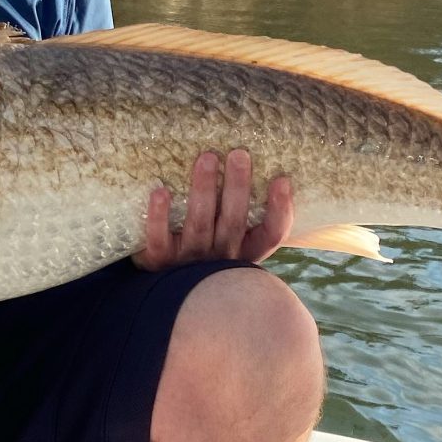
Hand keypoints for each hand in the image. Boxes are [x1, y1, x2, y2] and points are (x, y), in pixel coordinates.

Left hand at [134, 151, 294, 269]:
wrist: (165, 286)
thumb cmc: (205, 251)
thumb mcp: (231, 239)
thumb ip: (242, 211)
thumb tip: (262, 166)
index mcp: (243, 251)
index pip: (270, 236)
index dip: (280, 211)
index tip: (281, 180)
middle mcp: (220, 257)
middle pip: (233, 222)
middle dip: (237, 187)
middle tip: (239, 154)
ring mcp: (190, 261)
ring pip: (200, 225)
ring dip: (203, 190)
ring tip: (207, 158)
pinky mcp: (160, 260)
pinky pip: (159, 239)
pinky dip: (159, 216)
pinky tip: (161, 191)